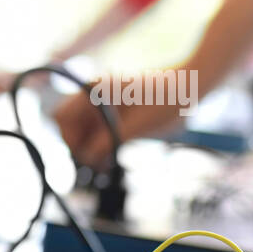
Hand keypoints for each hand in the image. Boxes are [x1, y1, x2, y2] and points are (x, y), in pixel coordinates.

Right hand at [54, 71, 189, 166]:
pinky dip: (100, 146)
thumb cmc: (168, 100)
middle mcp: (95, 95)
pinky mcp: (114, 113)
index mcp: (96, 91)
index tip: (87, 156)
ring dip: (89, 149)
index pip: (62, 117)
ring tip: (107, 163)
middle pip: (69, 126)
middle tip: (98, 164)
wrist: (190, 87)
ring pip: (82, 132)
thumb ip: (110, 140)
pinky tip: (112, 156)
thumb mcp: (139, 125)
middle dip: (79, 147)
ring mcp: (104, 103)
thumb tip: (88, 157)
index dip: (69, 140)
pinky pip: (97, 132)